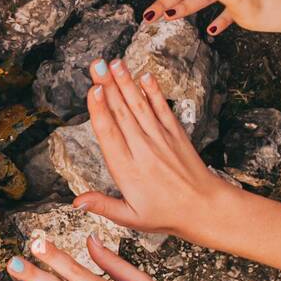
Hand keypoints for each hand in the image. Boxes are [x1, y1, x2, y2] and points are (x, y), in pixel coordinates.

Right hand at [71, 58, 230, 242]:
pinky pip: (162, 109)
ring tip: (115, 63)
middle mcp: (143, 150)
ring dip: (127, 83)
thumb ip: (102, 205)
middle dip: (108, 86)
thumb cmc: (165, 215)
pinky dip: (153, 92)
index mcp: (128, 170)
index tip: (93, 90)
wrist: (204, 208)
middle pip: (122, 113)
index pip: (110, 135)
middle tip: (97, 64)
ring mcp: (161, 140)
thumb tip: (76, 202)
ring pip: (140, 106)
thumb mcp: (130, 217)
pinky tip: (144, 76)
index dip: (100, 110)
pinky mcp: (175, 134)